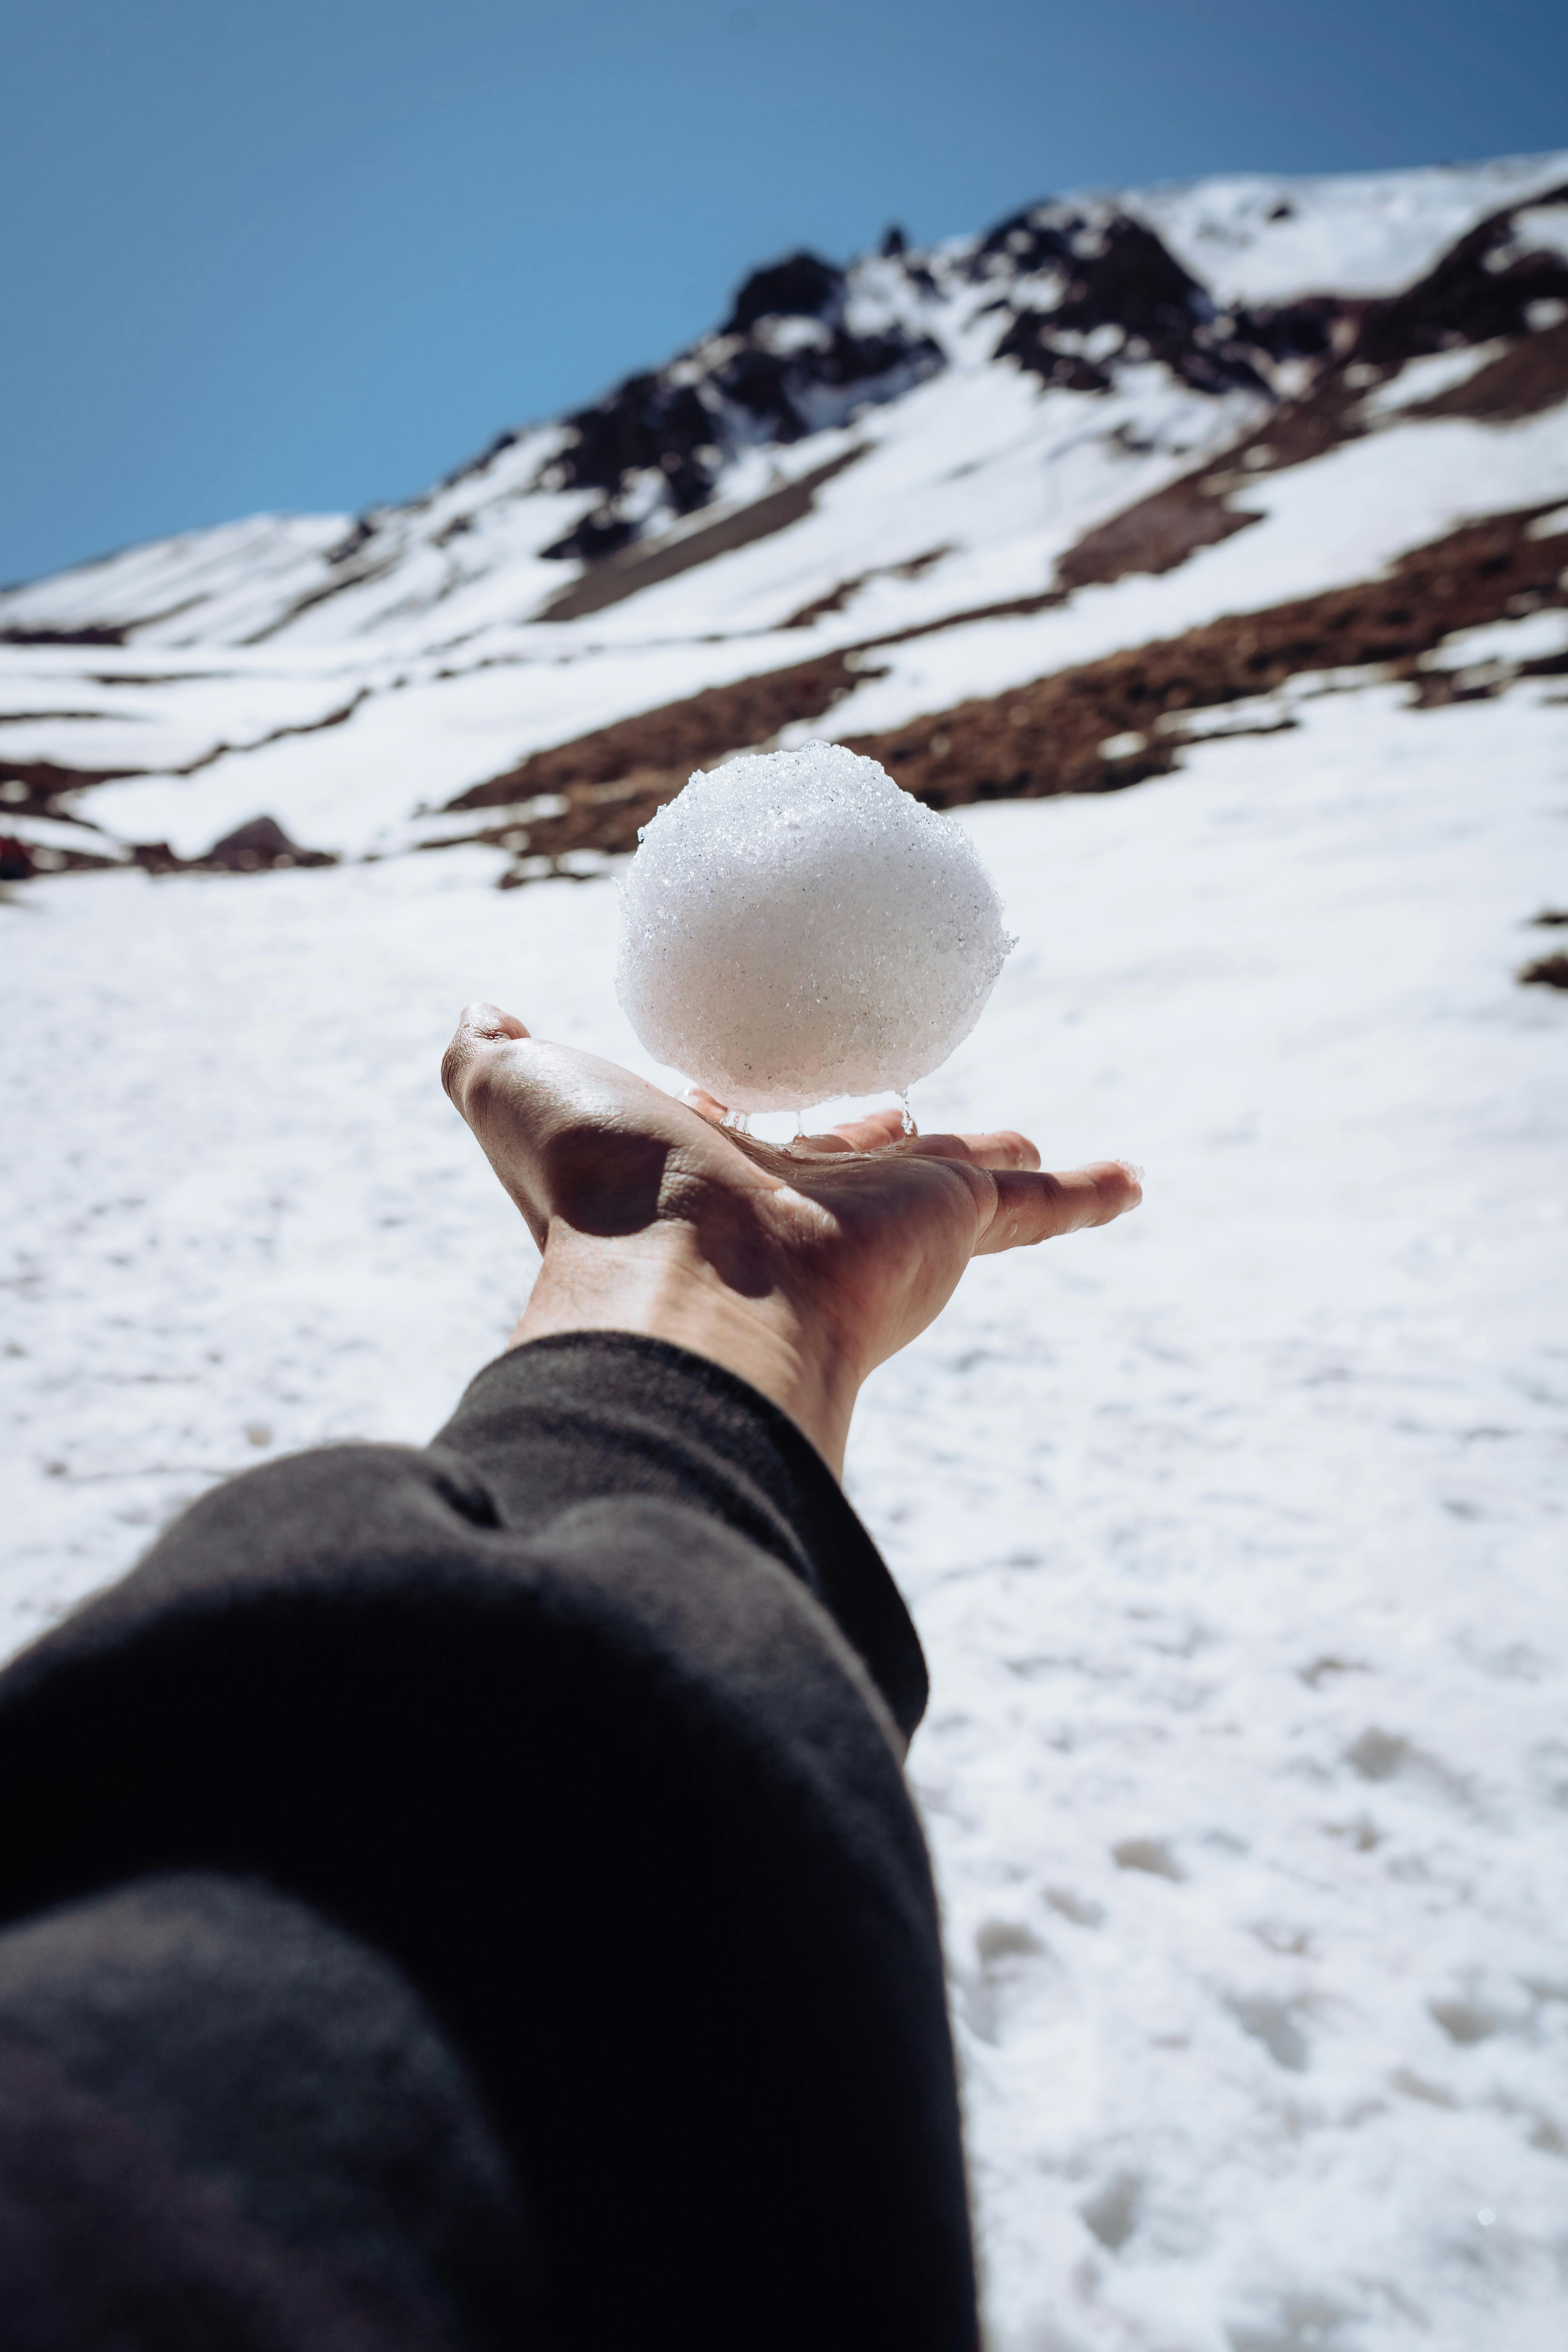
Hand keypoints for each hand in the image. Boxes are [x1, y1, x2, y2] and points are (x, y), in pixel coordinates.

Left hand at [443, 1005, 1140, 1474]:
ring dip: (986, 1167)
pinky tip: (1128, 1181)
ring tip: (1025, 1147)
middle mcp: (798, 1207)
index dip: (728, 1108)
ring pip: (950, 1183)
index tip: (723, 1086)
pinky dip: (1082, 1193)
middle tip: (896, 1114)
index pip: (731, 1138)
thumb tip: (476, 1010)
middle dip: (871, 1140)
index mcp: (706, 1180)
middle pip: (848, 1161)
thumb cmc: (597, 1193)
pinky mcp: (951, 1223)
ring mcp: (881, 1222)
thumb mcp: (517, 1092)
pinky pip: (1034, 1205)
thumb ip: (488, 1054)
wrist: (687, 1288)